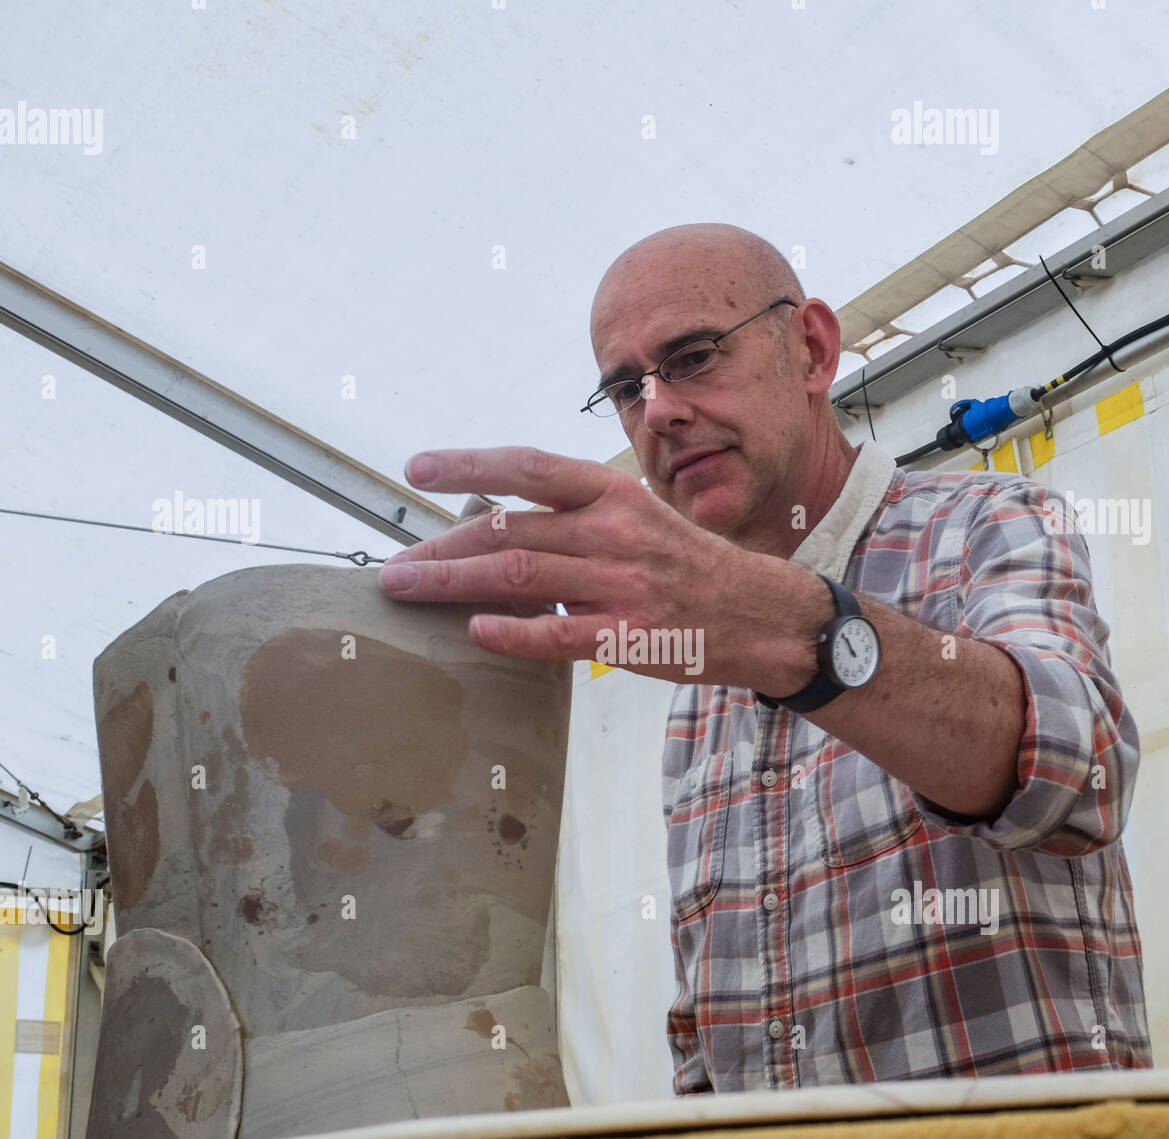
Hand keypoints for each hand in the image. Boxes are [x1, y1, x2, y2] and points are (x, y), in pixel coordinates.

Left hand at [380, 447, 827, 690]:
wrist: (763, 615)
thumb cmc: (693, 567)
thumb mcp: (642, 520)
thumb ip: (578, 520)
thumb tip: (504, 529)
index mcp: (615, 493)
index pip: (528, 468)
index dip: (468, 464)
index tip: (418, 468)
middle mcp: (615, 530)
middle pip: (509, 529)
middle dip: (441, 546)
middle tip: (396, 566)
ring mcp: (622, 583)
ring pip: (519, 575)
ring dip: (453, 582)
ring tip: (409, 590)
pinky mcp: (629, 635)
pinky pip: (557, 633)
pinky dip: (511, 631)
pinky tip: (474, 630)